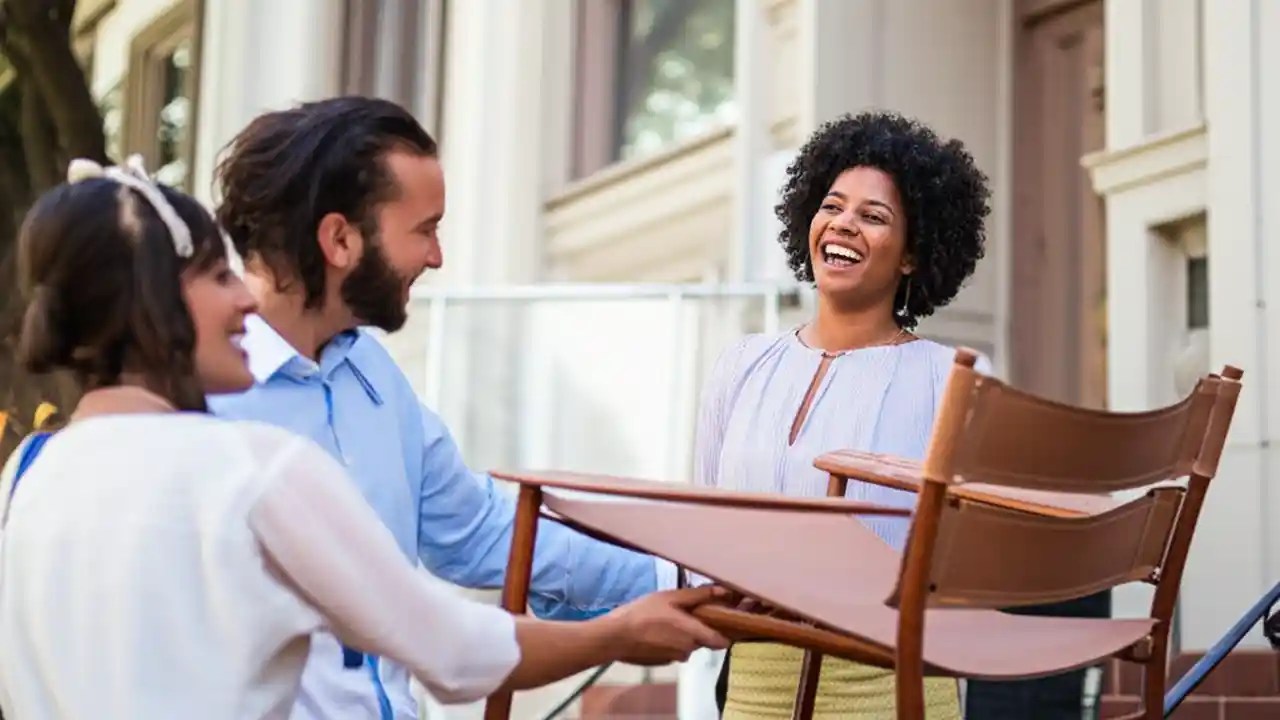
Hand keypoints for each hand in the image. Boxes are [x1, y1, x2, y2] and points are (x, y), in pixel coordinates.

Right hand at [604, 586, 731, 665]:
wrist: (615, 637)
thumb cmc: (644, 613)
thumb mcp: (671, 597)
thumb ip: (699, 595)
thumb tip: (724, 591)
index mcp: (694, 634)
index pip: (722, 642)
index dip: (724, 632)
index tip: (720, 621)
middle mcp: (688, 650)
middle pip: (702, 641)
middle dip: (697, 629)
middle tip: (683, 613)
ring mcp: (673, 659)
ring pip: (686, 646)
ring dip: (680, 636)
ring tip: (664, 620)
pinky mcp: (661, 663)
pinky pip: (671, 651)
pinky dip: (667, 642)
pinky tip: (654, 632)